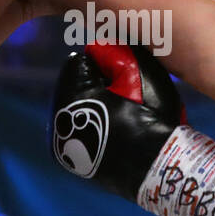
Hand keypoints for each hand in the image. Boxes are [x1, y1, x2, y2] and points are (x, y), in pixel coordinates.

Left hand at [52, 43, 214, 215]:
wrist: (156, 169)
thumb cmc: (152, 118)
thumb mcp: (141, 75)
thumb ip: (119, 54)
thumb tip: (100, 46)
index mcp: (72, 95)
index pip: (81, 61)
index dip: (105, 63)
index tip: (125, 74)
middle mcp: (58, 118)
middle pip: (74, 84)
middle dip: (96, 84)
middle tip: (125, 96)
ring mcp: (58, 140)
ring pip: (72, 106)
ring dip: (91, 104)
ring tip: (119, 114)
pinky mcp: (64, 157)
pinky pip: (73, 127)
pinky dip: (88, 124)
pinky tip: (109, 131)